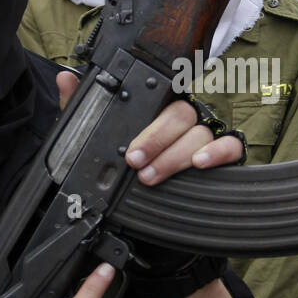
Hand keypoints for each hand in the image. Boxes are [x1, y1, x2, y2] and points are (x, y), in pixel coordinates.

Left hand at [56, 71, 242, 185]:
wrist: (143, 218)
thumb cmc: (124, 171)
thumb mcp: (96, 139)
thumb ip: (81, 109)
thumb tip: (66, 78)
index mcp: (156, 109)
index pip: (159, 101)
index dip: (146, 127)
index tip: (128, 153)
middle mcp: (183, 120)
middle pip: (181, 115)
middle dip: (157, 141)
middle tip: (136, 164)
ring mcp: (205, 136)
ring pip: (201, 133)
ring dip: (177, 155)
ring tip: (153, 177)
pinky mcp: (225, 155)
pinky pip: (231, 146)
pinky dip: (218, 152)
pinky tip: (200, 164)